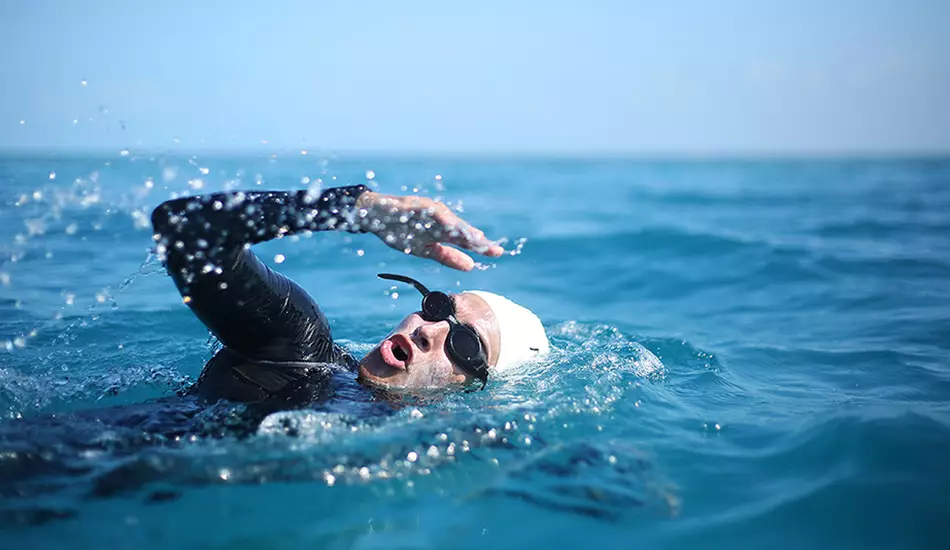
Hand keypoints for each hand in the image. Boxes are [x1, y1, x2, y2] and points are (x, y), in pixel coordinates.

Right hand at [356, 192, 503, 270]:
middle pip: (461, 230)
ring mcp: (428, 210)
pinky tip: (448, 224)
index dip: (481, 246)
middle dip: (476, 239)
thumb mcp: (426, 249)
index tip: (498, 252)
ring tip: (477, 238)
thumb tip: (471, 266)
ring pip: (448, 221)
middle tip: (492, 248)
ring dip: (462, 229)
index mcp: (443, 230)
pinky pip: (427, 212)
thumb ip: (448, 256)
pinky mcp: (414, 206)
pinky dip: (439, 218)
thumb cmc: (402, 231)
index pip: (465, 240)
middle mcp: (440, 218)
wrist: (375, 215)